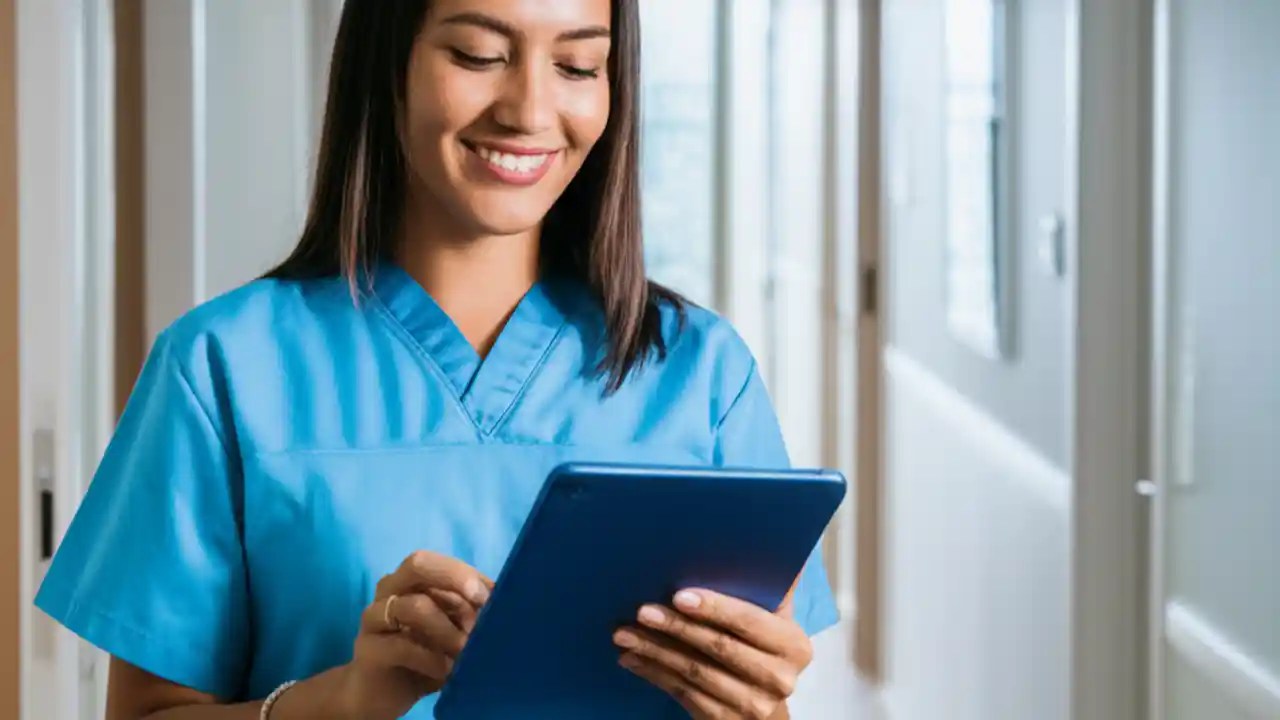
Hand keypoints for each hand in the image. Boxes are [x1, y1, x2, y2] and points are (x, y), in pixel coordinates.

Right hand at [338, 551, 492, 719]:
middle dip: (454, 577)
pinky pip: (400, 646)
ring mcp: (374, 617)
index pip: (441, 562)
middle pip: (418, 563)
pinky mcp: (367, 649)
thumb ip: (471, 612)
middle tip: (479, 600)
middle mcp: (391, 589)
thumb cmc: (425, 655)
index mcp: (412, 580)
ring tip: (466, 650)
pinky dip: (431, 658)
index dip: (468, 575)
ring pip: (413, 606)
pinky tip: (448, 670)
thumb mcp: (454, 631)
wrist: (384, 693)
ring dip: (448, 630)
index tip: (493, 597)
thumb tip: (504, 600)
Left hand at [613, 589, 811, 719]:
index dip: (715, 608)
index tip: (679, 595)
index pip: (749, 621)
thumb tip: (765, 535)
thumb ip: (770, 587)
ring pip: (694, 672)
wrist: (764, 709)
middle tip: (642, 610)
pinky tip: (632, 658)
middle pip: (718, 647)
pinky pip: (681, 693)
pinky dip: (652, 673)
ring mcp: (752, 705)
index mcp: (793, 646)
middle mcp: (779, 678)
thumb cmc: (764, 650)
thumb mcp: (774, 621)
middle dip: (676, 627)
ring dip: (654, 650)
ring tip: (625, 633)